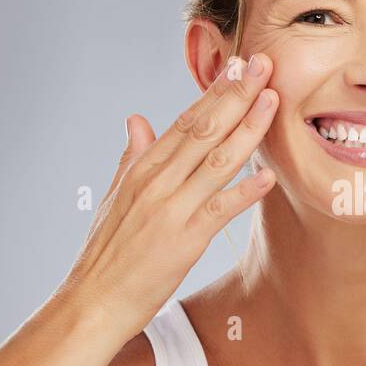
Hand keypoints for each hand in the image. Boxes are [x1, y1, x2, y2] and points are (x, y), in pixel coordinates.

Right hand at [55, 54, 278, 342]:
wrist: (92, 301)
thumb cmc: (106, 254)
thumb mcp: (114, 196)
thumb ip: (132, 157)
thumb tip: (137, 120)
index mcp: (142, 168)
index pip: (185, 120)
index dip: (215, 91)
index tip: (240, 65)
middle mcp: (156, 182)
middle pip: (204, 129)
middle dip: (237, 94)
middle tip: (264, 64)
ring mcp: (169, 209)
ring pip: (216, 161)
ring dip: (248, 130)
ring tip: (273, 102)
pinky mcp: (183, 240)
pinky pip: (218, 210)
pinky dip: (244, 192)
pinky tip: (266, 176)